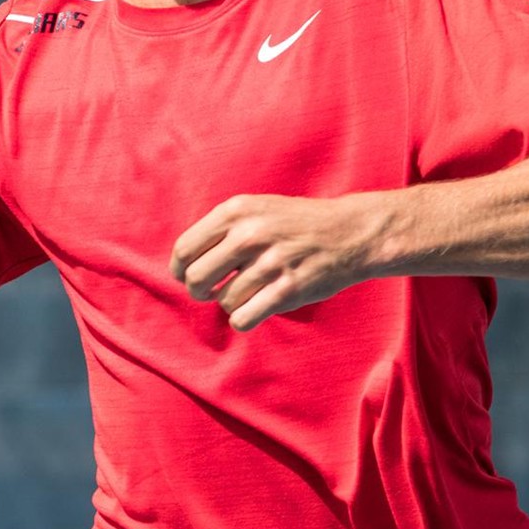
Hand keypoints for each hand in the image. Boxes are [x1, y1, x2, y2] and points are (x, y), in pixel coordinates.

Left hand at [167, 192, 391, 330]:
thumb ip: (218, 230)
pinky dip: (244, 319)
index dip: (179, 269)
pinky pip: (243, 318)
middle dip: (199, 291)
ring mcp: (269, 263)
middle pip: (196, 278)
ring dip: (230, 303)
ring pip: (223, 301)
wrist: (348, 233)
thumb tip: (181, 264)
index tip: (186, 277)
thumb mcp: (254, 210)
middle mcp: (249, 235)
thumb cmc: (294, 223)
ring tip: (247, 293)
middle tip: (211, 291)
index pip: (184, 249)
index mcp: (235, 211)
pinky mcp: (288, 290)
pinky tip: (254, 309)